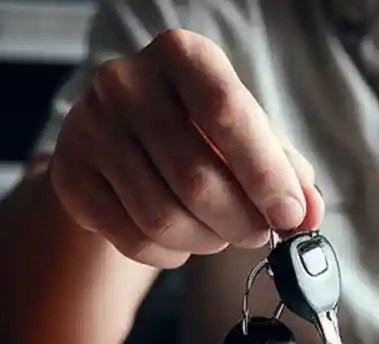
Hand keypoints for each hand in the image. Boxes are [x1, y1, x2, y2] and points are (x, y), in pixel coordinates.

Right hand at [48, 29, 322, 267]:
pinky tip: (182, 240)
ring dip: (206, 241)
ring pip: (162, 216)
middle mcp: (126, 81)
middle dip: (240, 221)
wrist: (123, 142)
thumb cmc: (200, 134)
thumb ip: (285, 171)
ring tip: (219, 234)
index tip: (290, 216)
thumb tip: (308, 214)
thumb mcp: (249, 137)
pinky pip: (132, 239)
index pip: (227, 114)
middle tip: (258, 234)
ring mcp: (89, 127)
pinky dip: (170, 254)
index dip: (264, 174)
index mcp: (182, 55)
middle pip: (195, 176)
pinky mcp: (69, 175)